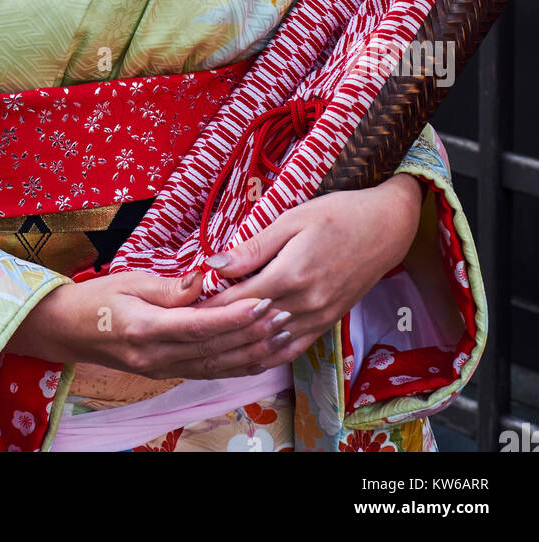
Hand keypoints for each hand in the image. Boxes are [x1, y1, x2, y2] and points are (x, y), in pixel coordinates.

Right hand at [5, 267, 289, 379]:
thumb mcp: (129, 280)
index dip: (232, 317)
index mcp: (145, 329)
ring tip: (280, 333)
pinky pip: (208, 371)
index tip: (261, 302)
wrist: (67, 331)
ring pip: (216, 365)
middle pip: (214, 349)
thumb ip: (170, 286)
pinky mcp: (166, 372)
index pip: (198, 326)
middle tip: (283, 315)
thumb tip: (204, 279)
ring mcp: (162, 369)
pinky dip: (236, 365)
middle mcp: (156, 356)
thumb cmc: (95, 298)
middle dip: (251, 334)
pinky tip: (258, 355)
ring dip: (251, 351)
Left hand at [201, 174, 424, 373]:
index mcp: (290, 276)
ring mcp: (317, 318)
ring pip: (268, 344)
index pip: (236, 300)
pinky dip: (266, 354)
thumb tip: (214, 265)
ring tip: (209, 344)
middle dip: (216, 328)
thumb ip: (253, 247)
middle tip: (186, 328)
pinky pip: (291, 349)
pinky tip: (247, 355)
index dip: (207, 305)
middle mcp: (304, 305)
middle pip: (248, 325)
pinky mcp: (327, 324)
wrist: (386, 228)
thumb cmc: (337, 215)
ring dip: (237, 346)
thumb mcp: (292, 219)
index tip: (182, 306)